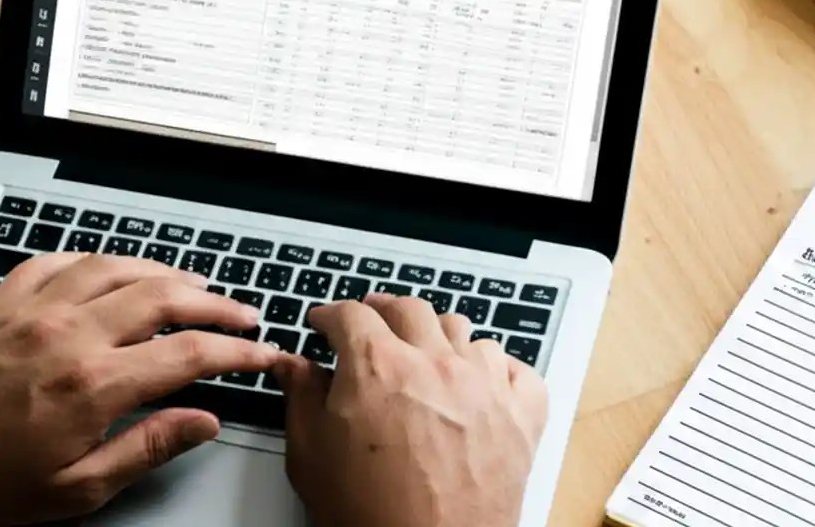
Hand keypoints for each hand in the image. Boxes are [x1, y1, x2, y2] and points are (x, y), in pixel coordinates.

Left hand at [0, 253, 280, 524]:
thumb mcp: (77, 490)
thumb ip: (148, 448)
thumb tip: (203, 421)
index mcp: (93, 385)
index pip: (191, 352)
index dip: (239, 350)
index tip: (262, 353)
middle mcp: (67, 336)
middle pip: (164, 298)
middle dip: (215, 304)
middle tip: (242, 315)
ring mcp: (31, 313)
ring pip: (116, 267)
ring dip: (164, 273)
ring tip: (193, 287)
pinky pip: (57, 262)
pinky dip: (95, 260)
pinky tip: (112, 269)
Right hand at [279, 294, 547, 526]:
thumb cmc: (371, 515)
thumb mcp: (310, 455)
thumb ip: (301, 397)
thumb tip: (293, 365)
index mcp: (378, 366)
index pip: (351, 314)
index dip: (332, 314)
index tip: (326, 322)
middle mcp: (436, 363)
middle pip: (409, 309)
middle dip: (384, 311)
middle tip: (371, 321)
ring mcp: (485, 384)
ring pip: (463, 332)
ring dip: (438, 334)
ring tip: (425, 349)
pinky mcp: (521, 412)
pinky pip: (515, 367)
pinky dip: (495, 367)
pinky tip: (480, 380)